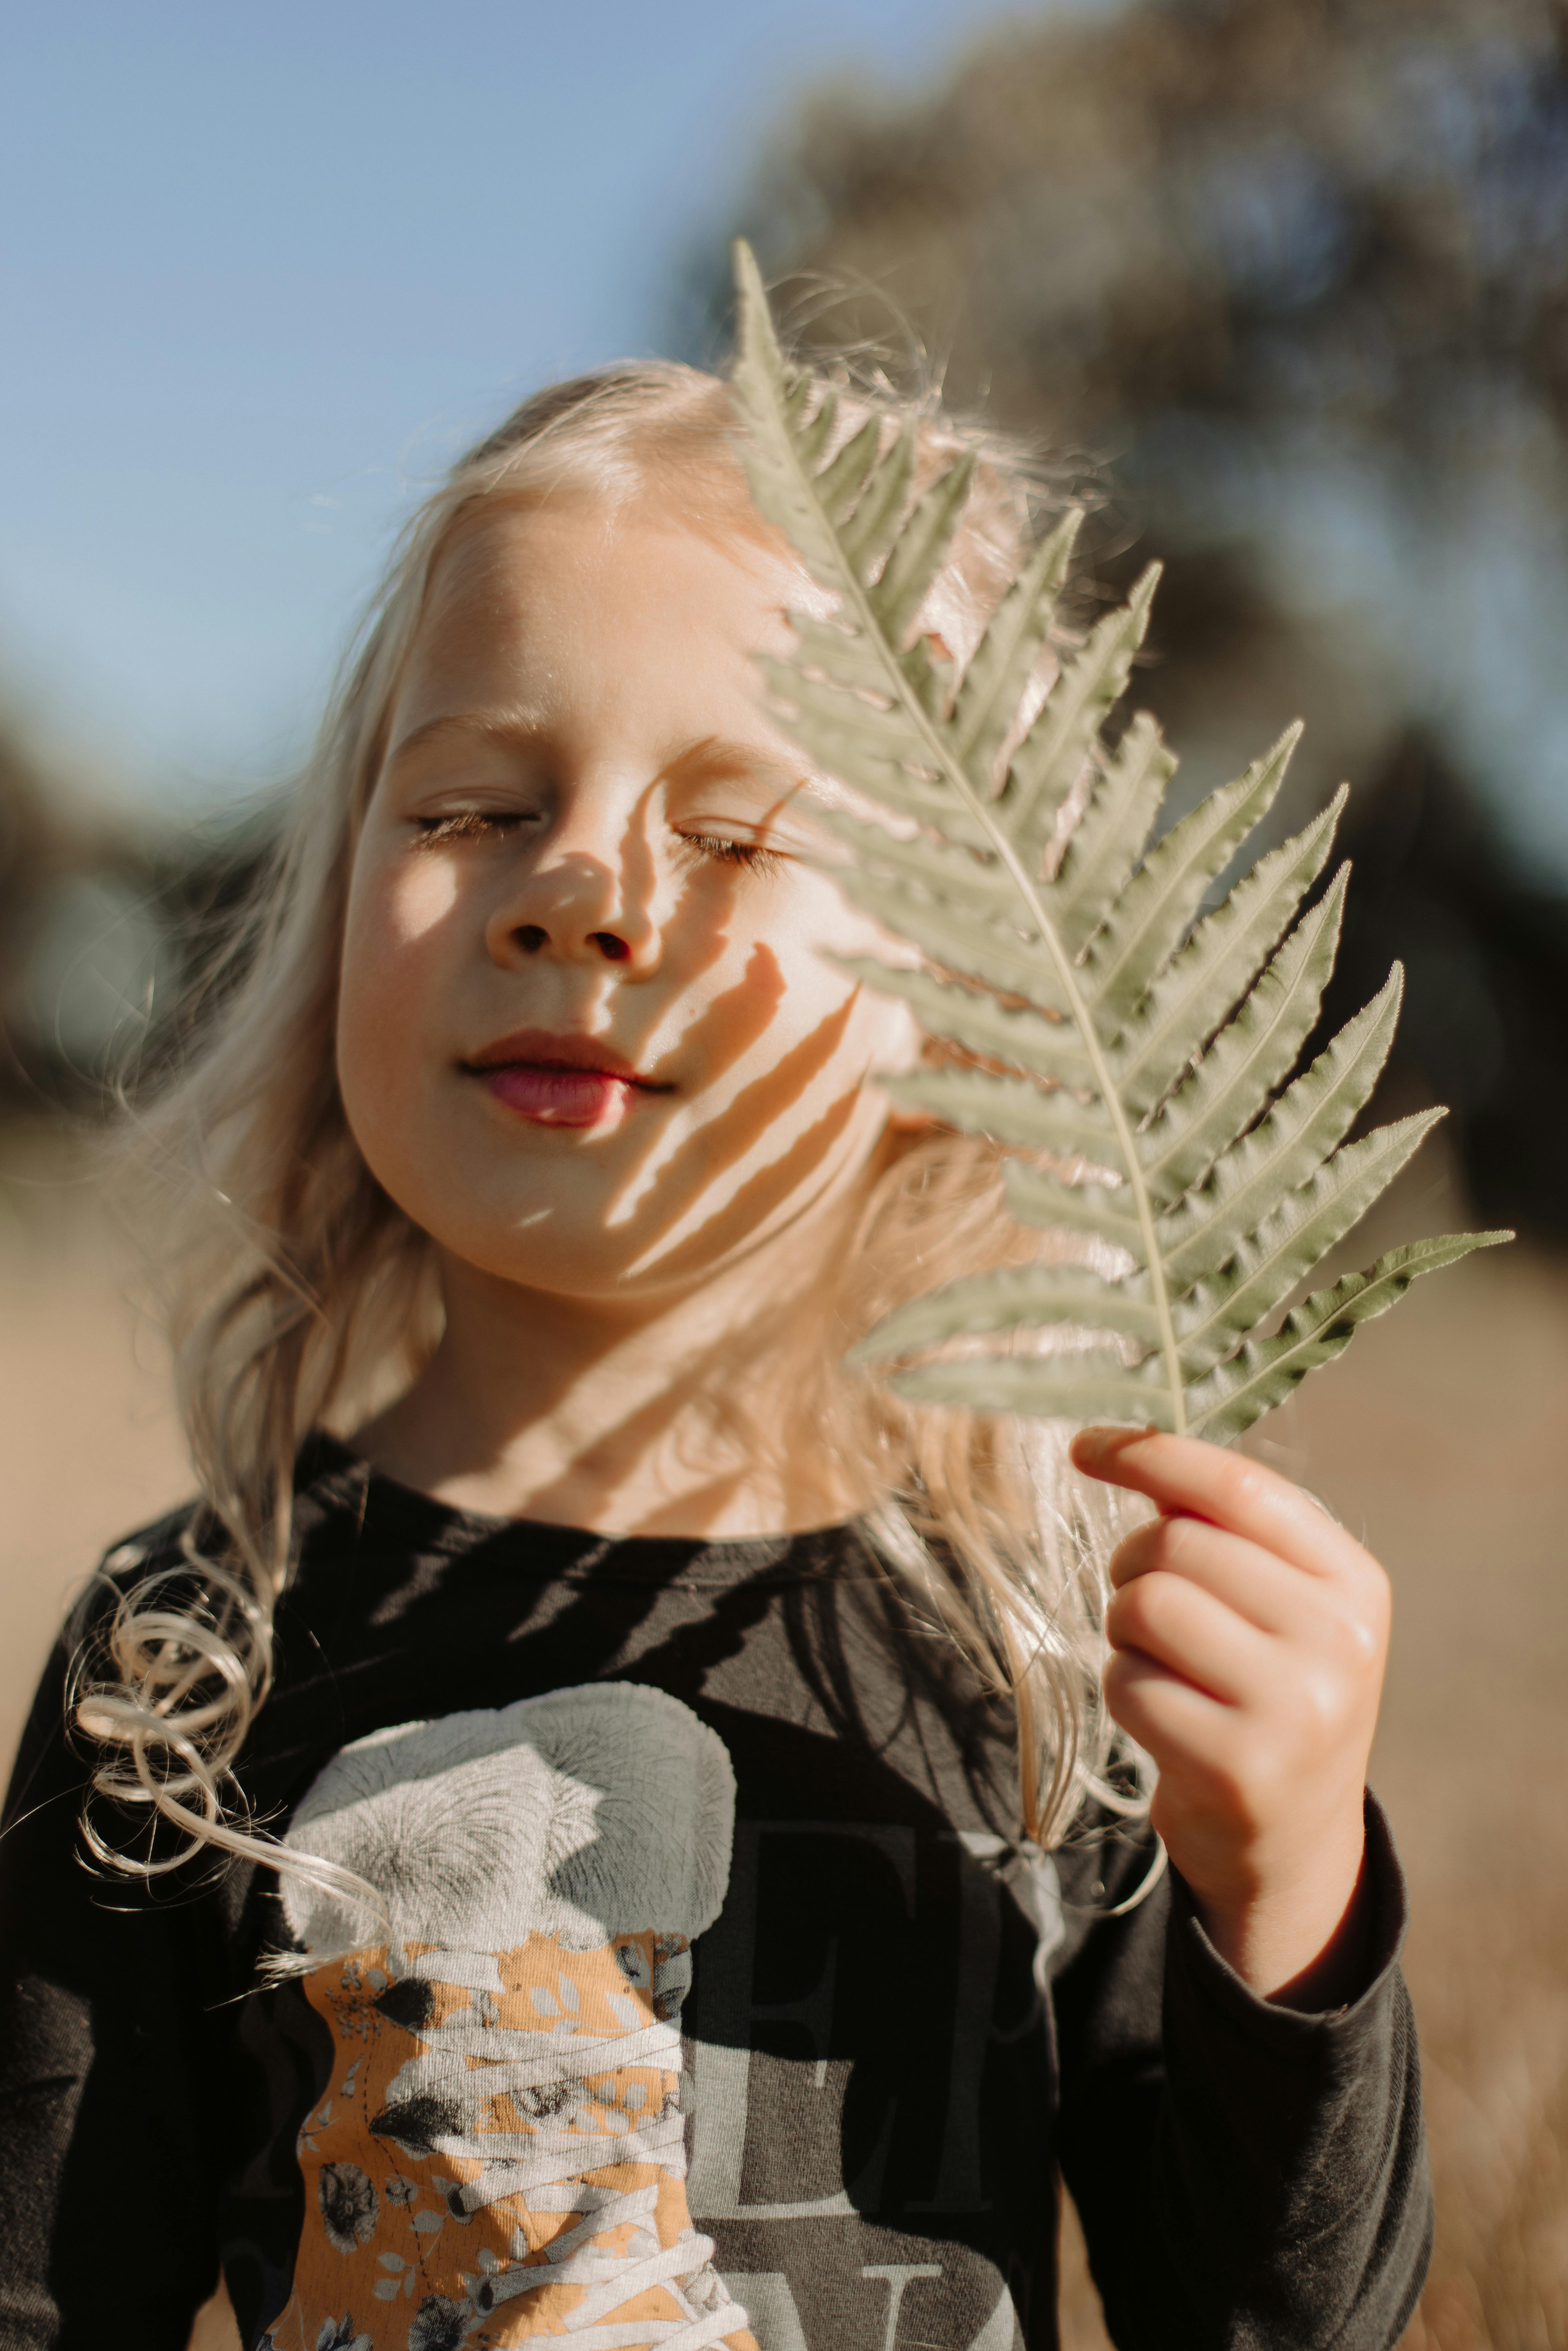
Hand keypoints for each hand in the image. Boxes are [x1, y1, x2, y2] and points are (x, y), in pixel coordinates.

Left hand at [1070, 1426, 1390, 2005]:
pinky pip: (1129, 1683)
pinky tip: (1162, 1716)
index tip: (1087, 1444)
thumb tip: (1123, 1445)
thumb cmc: (1268, 1691)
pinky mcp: (1238, 1767)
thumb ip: (1220, 1527)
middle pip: (1176, 1545)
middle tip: (1144, 1603)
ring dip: (1123, 1628)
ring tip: (1158, 1659)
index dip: (1151, 1453)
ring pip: (1145, 1607)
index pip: (1239, 1484)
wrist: (1293, 1839)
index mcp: (1355, 1583)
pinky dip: (1123, 1689)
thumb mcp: (1278, 1604)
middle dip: (1131, 1565)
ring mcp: (1293, 1709)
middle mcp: (1337, 1641)